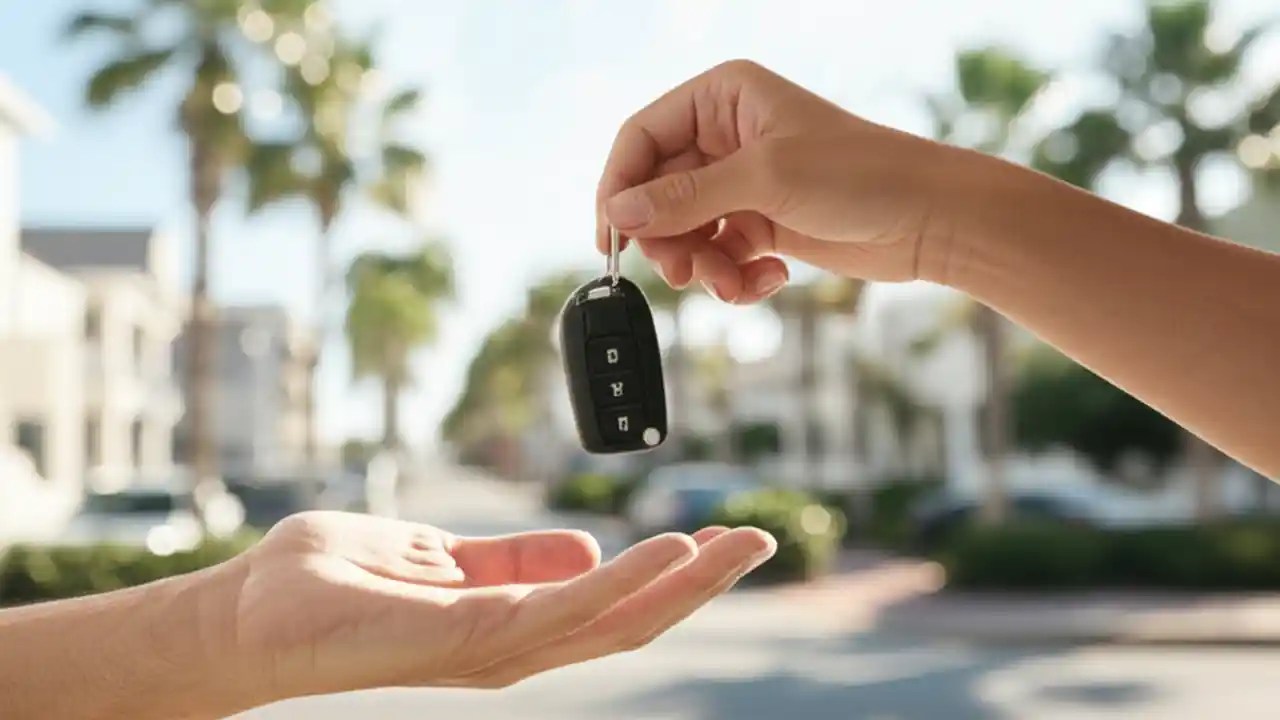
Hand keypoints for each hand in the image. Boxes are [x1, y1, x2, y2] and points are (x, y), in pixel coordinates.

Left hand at [229, 512, 773, 703]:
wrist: (249, 612)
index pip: (609, 607)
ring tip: (734, 545)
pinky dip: (624, 584)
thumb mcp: (440, 558)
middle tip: (760, 542)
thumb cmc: (331, 583)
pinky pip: (564, 609)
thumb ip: (511, 559)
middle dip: (700, 588)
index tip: (719, 540)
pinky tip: (667, 554)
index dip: (670, 581)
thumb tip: (587, 551)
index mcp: (511, 621)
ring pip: (612, 623)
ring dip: (680, 586)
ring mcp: (496, 646)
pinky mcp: (471, 635)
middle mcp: (513, 645)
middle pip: (628, 623)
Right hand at [597, 60, 967, 302]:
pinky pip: (718, 254)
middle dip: (669, 239)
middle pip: (657, 192)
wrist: (929, 219)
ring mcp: (743, 182)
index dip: (620, 187)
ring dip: (702, 266)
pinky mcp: (760, 222)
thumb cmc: (862, 175)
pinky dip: (732, 275)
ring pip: (685, 231)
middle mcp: (726, 136)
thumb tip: (620, 212)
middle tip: (683, 272)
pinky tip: (766, 278)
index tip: (612, 237)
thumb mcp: (764, 179)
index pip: (641, 138)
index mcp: (723, 97)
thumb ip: (685, 197)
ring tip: (732, 284)